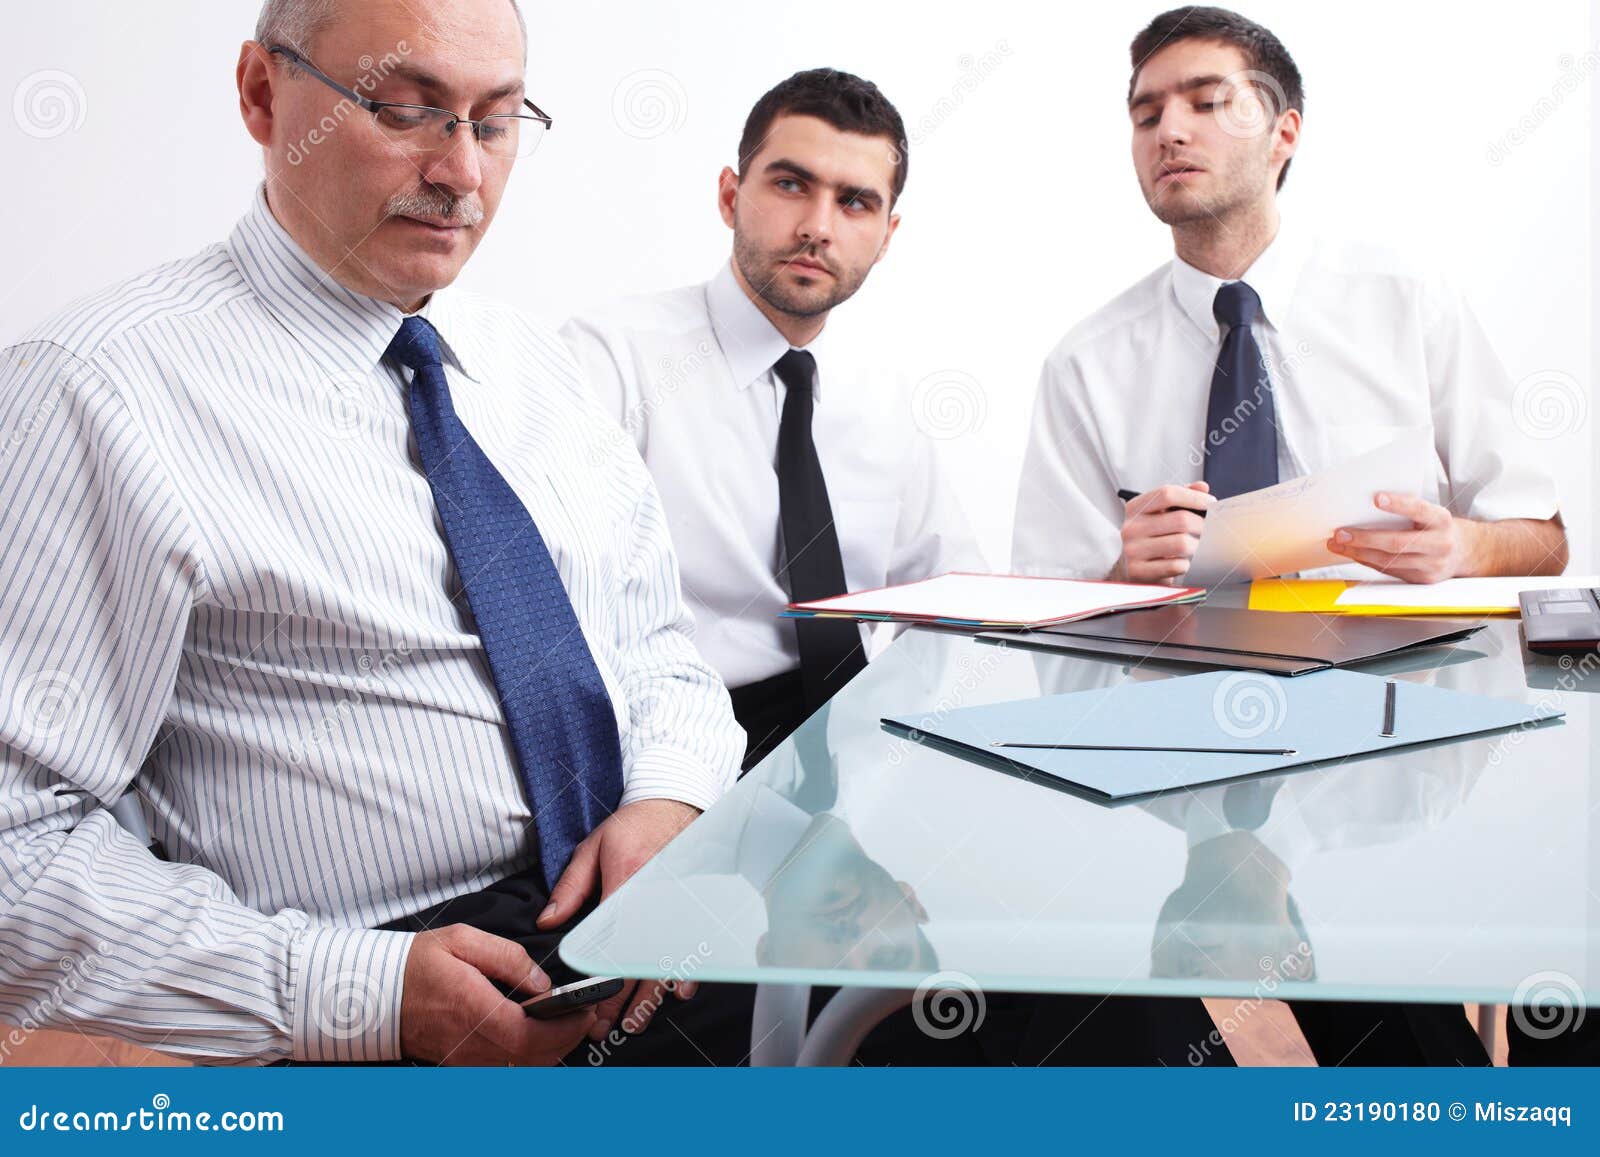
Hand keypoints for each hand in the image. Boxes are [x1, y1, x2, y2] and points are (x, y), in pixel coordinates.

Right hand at [398, 923, 595, 1064]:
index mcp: (472, 1008)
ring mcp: (464, 1058)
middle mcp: (469, 1042)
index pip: (529, 1034)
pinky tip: (540, 1035)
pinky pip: (505, 1069)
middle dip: (567, 1038)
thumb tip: (541, 981)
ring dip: (552, 1050)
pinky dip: (530, 1056)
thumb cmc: (416, 963)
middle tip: (585, 1014)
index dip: (565, 1027)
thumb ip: (507, 957)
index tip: (586, 1008)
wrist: (374, 993)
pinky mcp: (461, 1064)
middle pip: (533, 1057)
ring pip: (522, 1068)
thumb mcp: (462, 939)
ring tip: (568, 1022)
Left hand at [536, 799, 702, 1037]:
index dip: (602, 981)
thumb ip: (570, 888)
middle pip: (640, 962)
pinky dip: (685, 972)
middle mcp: (657, 899)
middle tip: (605, 1027)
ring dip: (651, 996)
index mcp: (628, 882)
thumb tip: (547, 923)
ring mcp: (678, 905)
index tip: (589, 1006)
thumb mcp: (593, 848)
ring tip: (635, 1022)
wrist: (673, 804)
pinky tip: (676, 993)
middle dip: (623, 1001)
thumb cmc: (631, 827)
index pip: (613, 943)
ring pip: (668, 961)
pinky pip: (692, 946)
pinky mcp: (691, 908)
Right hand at [1112, 482, 1215, 583]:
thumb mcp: (1160, 515)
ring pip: (1182, 544)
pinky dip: (1186, 565)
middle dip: (1203, 525)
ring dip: (1197, 547)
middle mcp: (1130, 528)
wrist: (1127, 570)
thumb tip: (1201, 487)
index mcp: (1135, 508)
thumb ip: (1180, 498)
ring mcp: (1133, 551)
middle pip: (1181, 520)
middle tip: (1211, 530)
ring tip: (1198, 548)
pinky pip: (1176, 566)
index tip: (1211, 504)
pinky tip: (1183, 563)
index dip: (1194, 497)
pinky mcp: (1139, 572)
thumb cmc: (1150, 539)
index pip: (1167, 494)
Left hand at [1328, 492, 1475, 583]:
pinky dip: (1368, 561)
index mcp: (1442, 520)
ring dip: (1358, 553)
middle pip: (1397, 543)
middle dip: (1365, 538)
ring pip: (1389, 561)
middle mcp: (1440, 544)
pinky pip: (1390, 571)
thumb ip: (1409, 511)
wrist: (1466, 551)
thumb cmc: (1439, 527)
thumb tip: (1366, 506)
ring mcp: (1432, 565)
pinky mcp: (1422, 580)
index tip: (1376, 498)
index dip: (1398, 504)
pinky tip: (1353, 554)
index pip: (1419, 510)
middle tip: (1340, 533)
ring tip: (1338, 545)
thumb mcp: (1432, 514)